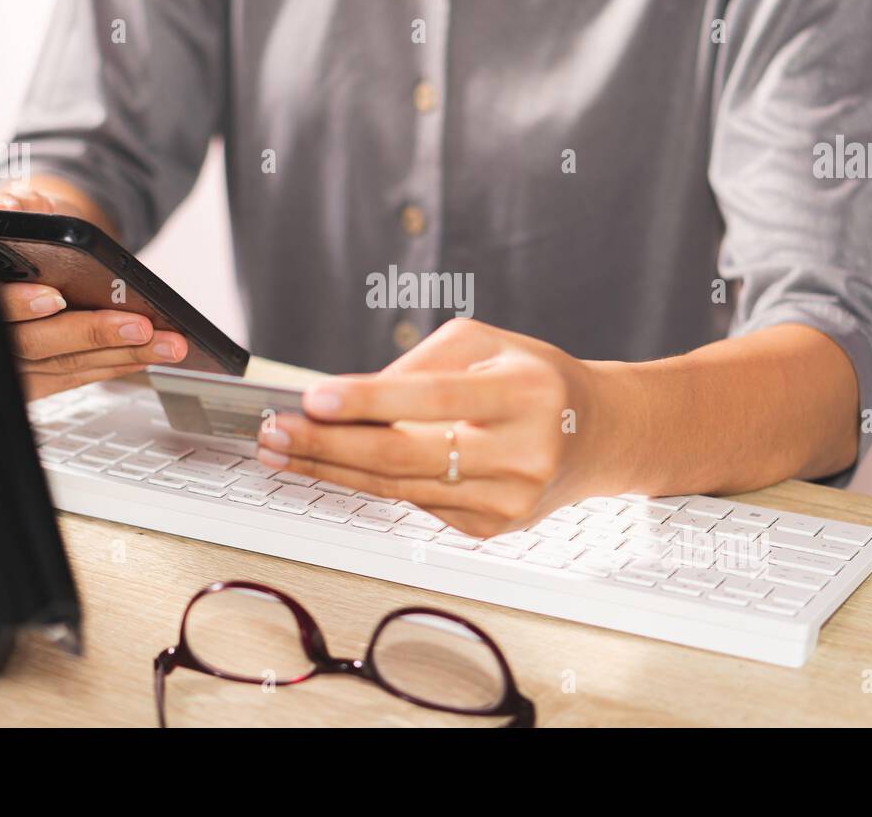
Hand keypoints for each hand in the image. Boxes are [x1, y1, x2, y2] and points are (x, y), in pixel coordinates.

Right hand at [0, 182, 186, 399]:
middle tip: (139, 325)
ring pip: (64, 365)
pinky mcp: (38, 380)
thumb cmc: (35, 232)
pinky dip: (116, 366)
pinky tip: (149, 354)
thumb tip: (9, 209)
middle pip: (34, 342)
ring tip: (167, 343)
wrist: (47, 251)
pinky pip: (76, 379)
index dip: (19, 304)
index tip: (55, 297)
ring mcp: (13, 362)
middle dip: (91, 334)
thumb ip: (15, 203)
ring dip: (121, 355)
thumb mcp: (24, 206)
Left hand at [255, 319, 616, 536]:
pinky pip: (415, 502)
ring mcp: (509, 500)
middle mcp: (524, 453)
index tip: (313, 398)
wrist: (597, 436)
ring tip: (282, 450)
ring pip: (399, 488)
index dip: (369, 400)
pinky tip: (334, 466)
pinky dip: (370, 483)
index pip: (433, 399)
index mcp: (527, 394)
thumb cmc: (536, 380)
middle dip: (328, 445)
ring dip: (331, 470)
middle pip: (405, 456)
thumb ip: (419, 365)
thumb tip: (349, 398)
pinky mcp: (491, 528)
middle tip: (275, 431)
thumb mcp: (487, 344)